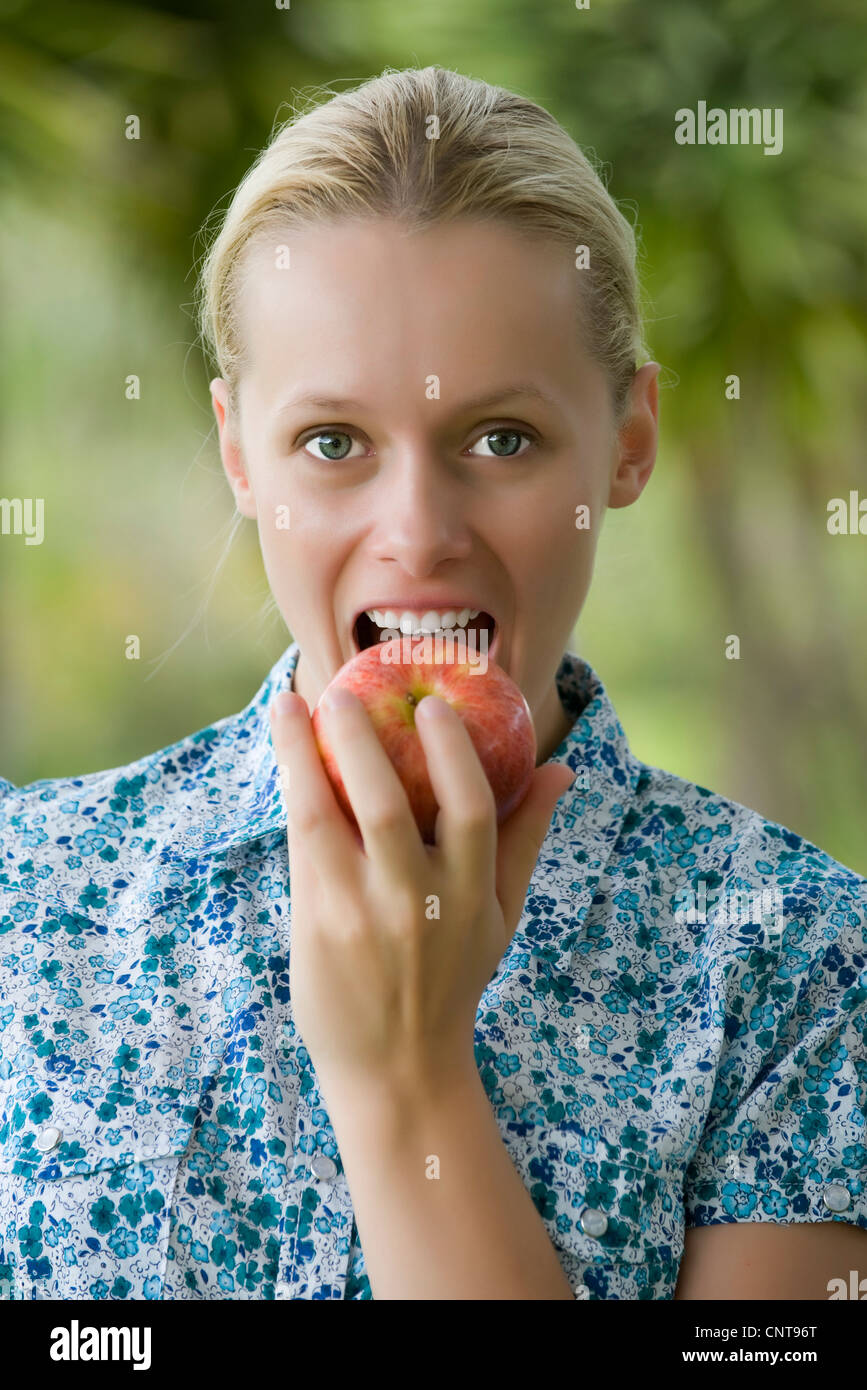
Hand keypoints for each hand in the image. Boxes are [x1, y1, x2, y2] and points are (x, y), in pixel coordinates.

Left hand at [269, 683, 574, 1096]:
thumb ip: (527, 838)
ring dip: (308, 756)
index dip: (452, 752)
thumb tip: (561, 770)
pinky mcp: (319, 926)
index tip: (432, 704)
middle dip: (364, 742)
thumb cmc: (453, 978)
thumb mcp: (501, 915)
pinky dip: (294, 791)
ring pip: (330, 820)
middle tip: (346, 691)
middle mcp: (419, 905)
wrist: (398, 1068)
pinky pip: (304, 844)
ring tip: (296, 705)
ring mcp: (362, 917)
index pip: (472, 809)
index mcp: (474, 897)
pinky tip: (286, 754)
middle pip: (389, 807)